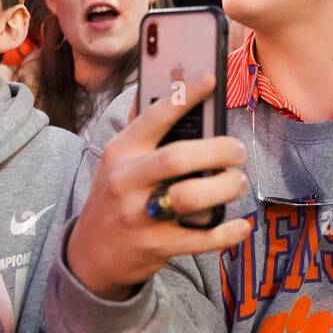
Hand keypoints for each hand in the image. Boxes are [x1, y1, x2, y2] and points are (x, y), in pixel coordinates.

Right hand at [66, 74, 250, 300]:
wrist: (90, 253)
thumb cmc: (115, 195)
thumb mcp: (119, 159)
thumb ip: (144, 126)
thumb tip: (173, 79)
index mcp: (122, 152)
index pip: (153, 117)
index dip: (184, 97)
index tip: (209, 80)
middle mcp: (127, 181)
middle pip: (178, 157)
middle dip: (218, 150)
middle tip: (238, 150)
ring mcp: (140, 216)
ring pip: (191, 197)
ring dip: (225, 187)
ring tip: (238, 182)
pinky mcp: (156, 246)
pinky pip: (200, 239)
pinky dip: (228, 232)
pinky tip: (242, 225)